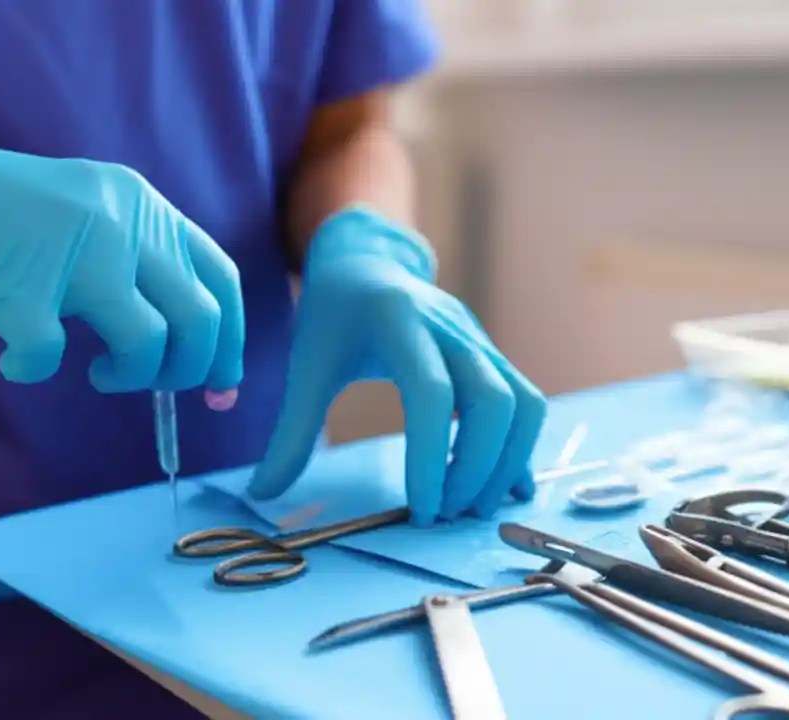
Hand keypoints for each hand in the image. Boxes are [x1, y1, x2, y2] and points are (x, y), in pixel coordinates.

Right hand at [0, 124, 243, 395]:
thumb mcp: (85, 215)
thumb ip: (139, 260)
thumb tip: (194, 346)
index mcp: (141, 202)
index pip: (222, 278)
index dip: (231, 342)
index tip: (221, 388)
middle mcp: (119, 218)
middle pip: (200, 317)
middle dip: (187, 371)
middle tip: (146, 383)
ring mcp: (70, 248)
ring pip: (149, 341)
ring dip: (131, 376)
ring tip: (95, 370)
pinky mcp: (15, 282)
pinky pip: (51, 354)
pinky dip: (35, 370)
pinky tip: (17, 361)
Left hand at [248, 205, 544, 525]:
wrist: (370, 263)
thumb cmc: (336, 315)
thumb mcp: (306, 364)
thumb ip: (290, 431)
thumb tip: (262, 493)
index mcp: (398, 322)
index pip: (429, 392)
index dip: (430, 456)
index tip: (421, 510)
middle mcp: (451, 329)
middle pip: (493, 400)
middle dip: (477, 467)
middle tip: (447, 514)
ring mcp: (480, 341)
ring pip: (523, 404)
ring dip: (505, 463)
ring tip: (472, 508)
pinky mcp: (493, 357)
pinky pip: (526, 405)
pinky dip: (519, 451)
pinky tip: (500, 489)